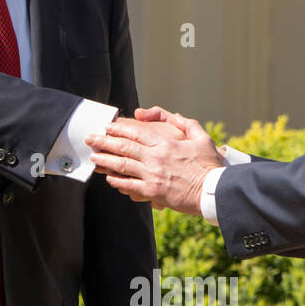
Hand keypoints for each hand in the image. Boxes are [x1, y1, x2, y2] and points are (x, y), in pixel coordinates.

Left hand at [85, 106, 222, 214]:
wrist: (214, 191)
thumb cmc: (209, 165)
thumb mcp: (201, 137)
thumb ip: (185, 123)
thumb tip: (172, 114)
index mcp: (166, 143)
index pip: (136, 133)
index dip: (119, 129)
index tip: (107, 126)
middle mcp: (156, 157)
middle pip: (124, 147)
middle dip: (104, 141)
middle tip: (90, 138)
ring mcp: (152, 175)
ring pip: (122, 165)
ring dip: (105, 160)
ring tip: (93, 156)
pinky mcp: (153, 192)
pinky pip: (129, 185)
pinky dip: (117, 181)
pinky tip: (109, 178)